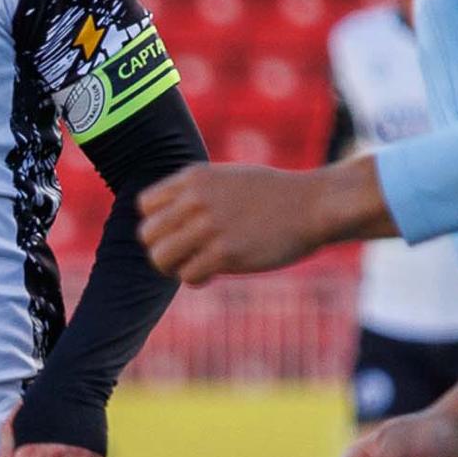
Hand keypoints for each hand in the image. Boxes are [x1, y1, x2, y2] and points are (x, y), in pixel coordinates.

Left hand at [137, 156, 387, 282]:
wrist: (312, 205)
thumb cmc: (270, 195)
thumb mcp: (226, 179)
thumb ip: (193, 193)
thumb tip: (163, 220)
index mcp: (194, 177)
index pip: (145, 205)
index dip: (158, 223)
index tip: (179, 231)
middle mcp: (196, 199)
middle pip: (148, 235)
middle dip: (162, 249)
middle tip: (184, 255)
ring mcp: (210, 226)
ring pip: (160, 258)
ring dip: (174, 268)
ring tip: (195, 265)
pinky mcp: (226, 253)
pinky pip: (188, 275)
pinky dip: (196, 279)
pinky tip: (213, 273)